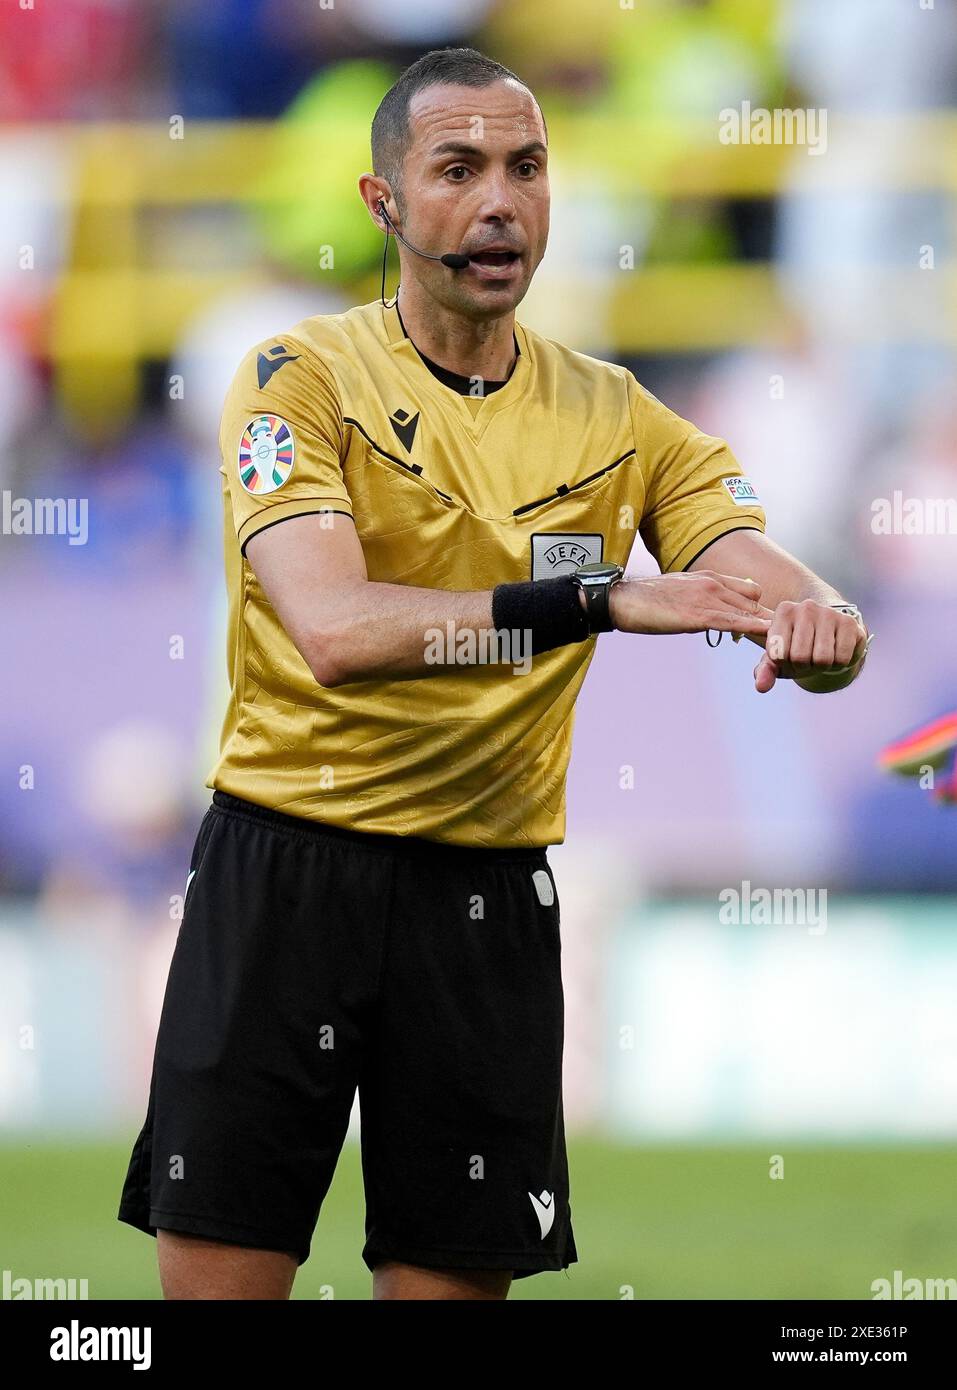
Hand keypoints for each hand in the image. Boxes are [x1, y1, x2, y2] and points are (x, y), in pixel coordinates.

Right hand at [609, 571, 773, 638]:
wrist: (622, 600)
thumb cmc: (646, 600)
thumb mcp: (680, 592)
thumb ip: (700, 599)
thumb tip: (713, 615)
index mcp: (708, 577)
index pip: (748, 589)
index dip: (760, 608)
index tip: (771, 623)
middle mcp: (712, 583)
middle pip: (754, 601)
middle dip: (768, 619)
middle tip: (784, 638)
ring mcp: (707, 598)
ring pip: (749, 610)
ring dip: (767, 626)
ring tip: (784, 641)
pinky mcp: (698, 615)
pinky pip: (734, 621)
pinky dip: (753, 628)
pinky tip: (768, 635)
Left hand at [753, 599, 867, 693]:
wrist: (831, 637)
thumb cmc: (797, 648)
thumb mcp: (778, 659)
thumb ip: (766, 671)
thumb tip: (761, 687)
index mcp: (783, 612)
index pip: (778, 654)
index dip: (785, 664)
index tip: (789, 655)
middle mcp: (805, 607)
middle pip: (801, 657)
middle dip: (804, 666)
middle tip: (808, 658)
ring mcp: (829, 613)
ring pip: (823, 659)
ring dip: (822, 666)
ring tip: (821, 655)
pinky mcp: (849, 623)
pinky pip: (842, 658)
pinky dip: (839, 663)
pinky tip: (836, 651)